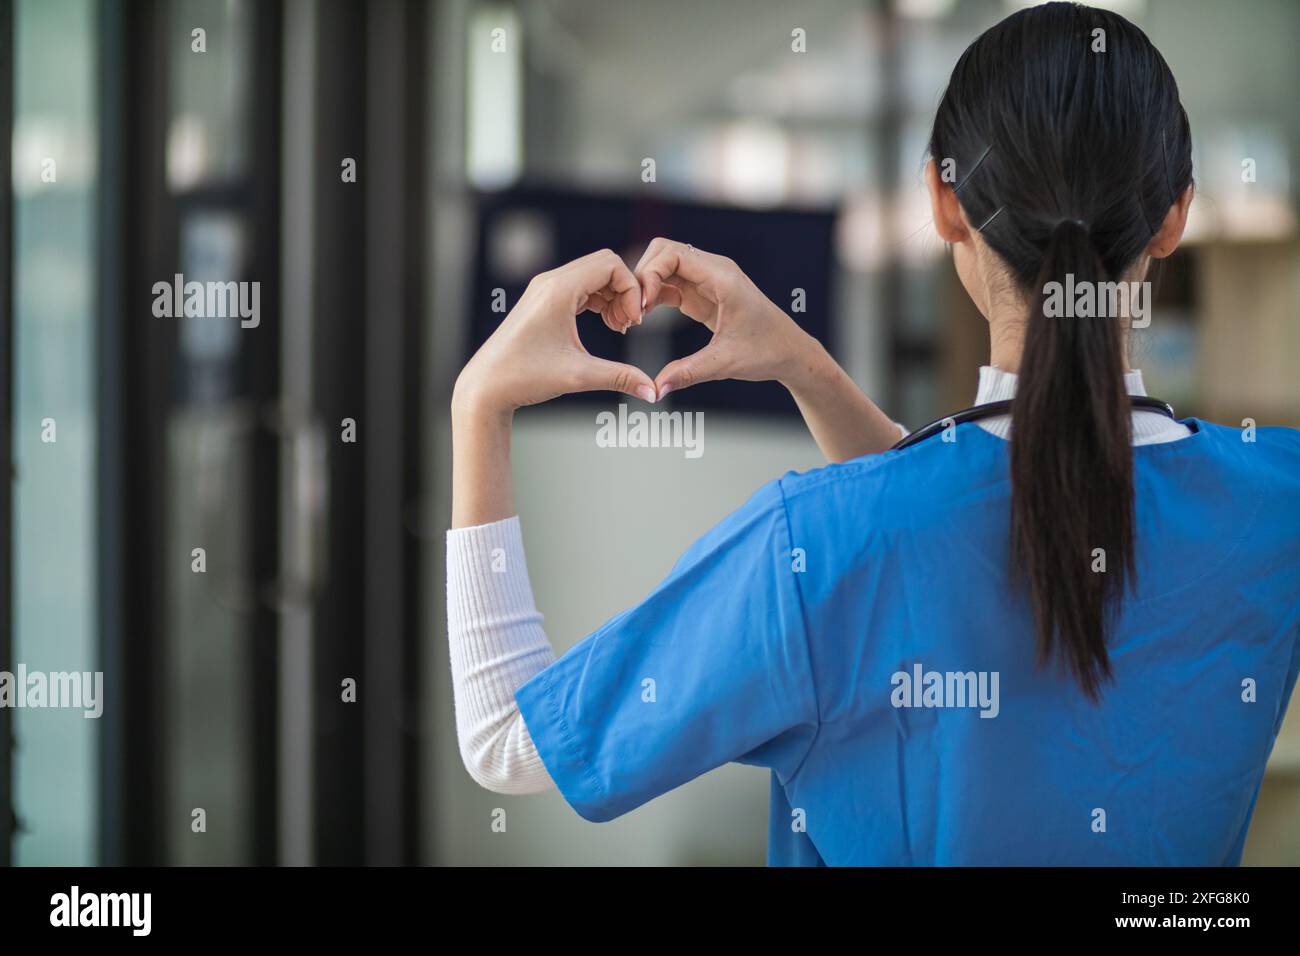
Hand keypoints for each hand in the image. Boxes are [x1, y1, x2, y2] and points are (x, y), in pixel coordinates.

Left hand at [453, 249, 657, 415]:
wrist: (486, 386)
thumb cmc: (524, 377)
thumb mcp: (578, 376)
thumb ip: (620, 377)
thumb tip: (653, 392)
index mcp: (559, 290)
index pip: (611, 265)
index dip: (631, 290)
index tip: (634, 323)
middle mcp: (550, 282)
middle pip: (604, 264)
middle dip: (624, 291)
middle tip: (629, 325)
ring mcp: (544, 289)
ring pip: (592, 275)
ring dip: (612, 296)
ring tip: (618, 328)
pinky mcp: (542, 300)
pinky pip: (580, 286)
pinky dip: (598, 300)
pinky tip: (605, 325)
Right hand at [633, 237, 822, 397]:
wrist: (790, 352)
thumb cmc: (766, 352)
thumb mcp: (725, 363)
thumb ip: (688, 372)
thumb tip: (656, 389)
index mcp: (722, 277)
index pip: (672, 253)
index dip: (649, 275)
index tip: (641, 308)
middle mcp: (714, 270)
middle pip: (663, 252)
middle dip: (642, 277)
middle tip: (634, 313)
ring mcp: (707, 279)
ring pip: (663, 266)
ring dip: (645, 286)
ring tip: (636, 318)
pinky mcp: (703, 293)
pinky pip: (670, 283)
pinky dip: (654, 295)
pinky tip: (645, 318)